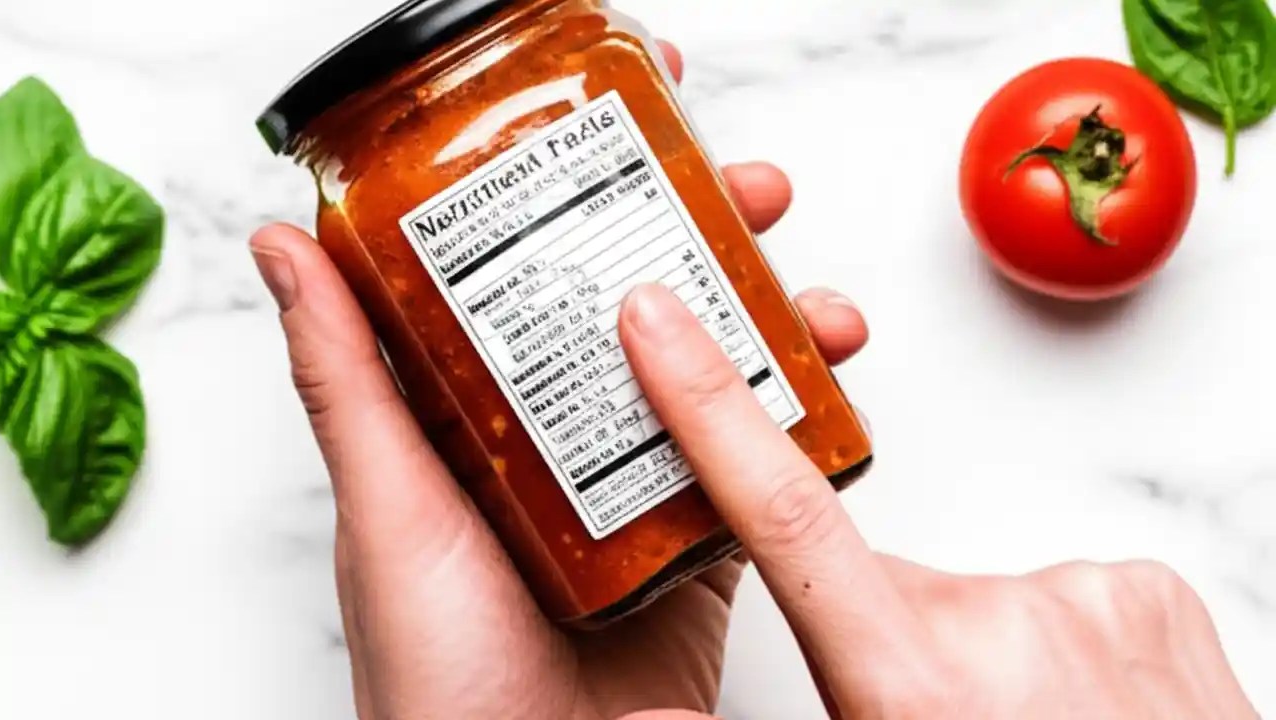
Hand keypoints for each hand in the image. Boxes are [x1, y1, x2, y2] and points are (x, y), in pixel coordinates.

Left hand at [250, 40, 869, 719]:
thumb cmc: (435, 680)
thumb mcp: (388, 512)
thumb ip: (348, 384)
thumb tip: (286, 246)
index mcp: (481, 415)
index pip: (534, 272)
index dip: (585, 192)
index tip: (637, 126)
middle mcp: (560, 442)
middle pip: (642, 310)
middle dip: (705, 237)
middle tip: (752, 190)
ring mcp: (637, 493)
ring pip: (715, 376)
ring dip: (772, 319)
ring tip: (815, 301)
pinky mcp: (702, 550)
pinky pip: (758, 466)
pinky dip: (799, 418)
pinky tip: (829, 381)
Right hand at [615, 284, 1258, 718]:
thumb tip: (645, 709)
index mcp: (908, 687)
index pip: (781, 513)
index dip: (709, 405)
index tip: (660, 319)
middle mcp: (996, 623)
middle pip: (886, 584)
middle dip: (885, 634)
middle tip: (921, 713)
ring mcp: (1084, 595)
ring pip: (975, 600)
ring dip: (974, 652)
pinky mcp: (1148, 588)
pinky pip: (1057, 597)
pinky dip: (1049, 642)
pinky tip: (1073, 711)